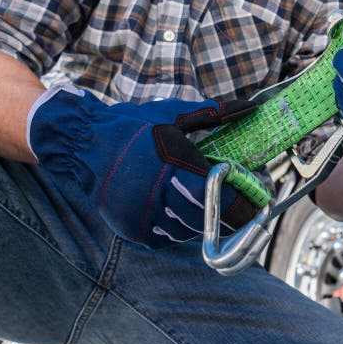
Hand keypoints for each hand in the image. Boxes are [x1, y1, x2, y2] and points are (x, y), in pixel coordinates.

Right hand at [28, 85, 257, 247]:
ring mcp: (144, 214)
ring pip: (188, 230)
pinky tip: (175, 208)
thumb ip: (215, 114)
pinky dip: (178, 227)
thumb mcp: (175, 115)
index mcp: (176, 163)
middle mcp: (160, 192)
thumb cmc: (135, 126)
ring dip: (201, 221)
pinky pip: (167, 237)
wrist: (84, 142)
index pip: (218, 195)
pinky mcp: (133, 229)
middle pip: (207, 218)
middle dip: (226, 215)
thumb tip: (250, 107)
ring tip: (201, 204)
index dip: (241, 205)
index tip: (257, 208)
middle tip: (238, 210)